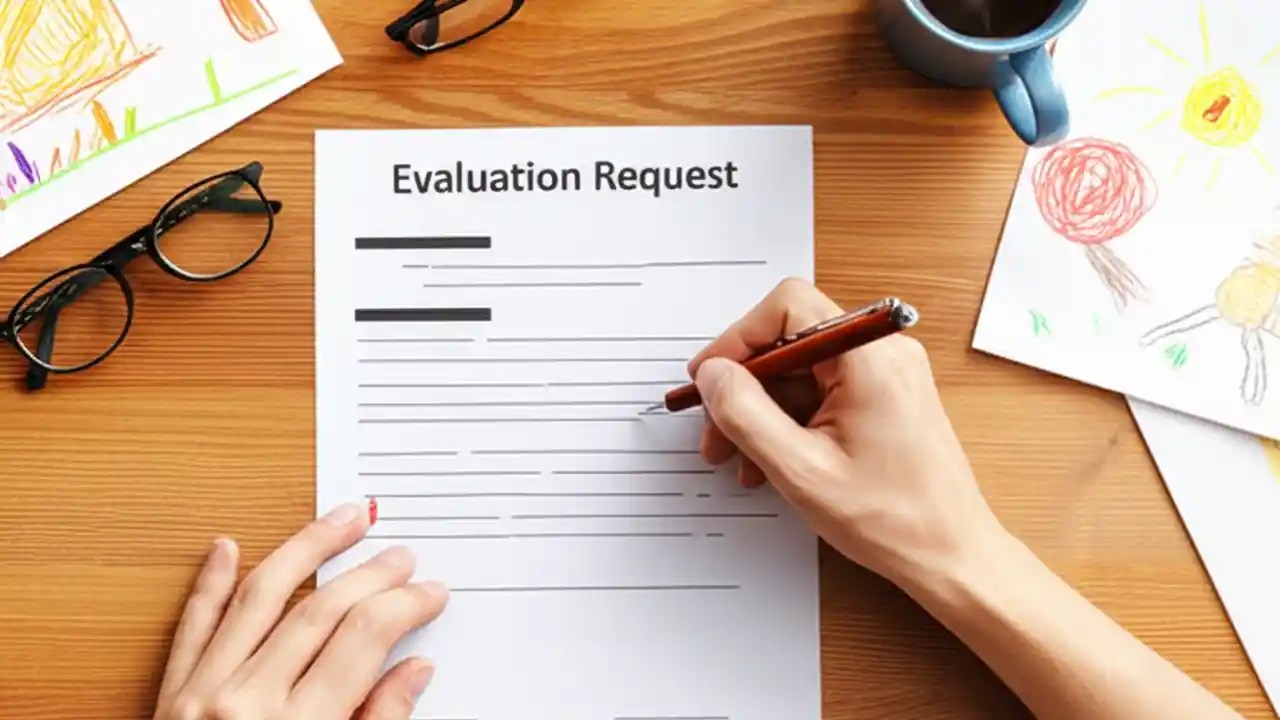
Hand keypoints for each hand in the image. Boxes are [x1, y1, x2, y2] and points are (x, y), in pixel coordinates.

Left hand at [153, 502, 447, 719]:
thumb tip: (414, 674)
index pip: (365, 640)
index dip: (405, 606)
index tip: (430, 593)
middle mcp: (246, 702)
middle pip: (322, 610)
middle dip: (370, 574)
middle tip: (401, 554)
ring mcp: (202, 693)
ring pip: (261, 594)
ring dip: (305, 547)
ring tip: (342, 518)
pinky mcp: (168, 695)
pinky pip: (193, 625)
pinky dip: (208, 583)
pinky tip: (227, 546)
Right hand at [689, 279, 1003, 592]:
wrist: (951, 555)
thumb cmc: (895, 520)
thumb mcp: (801, 470)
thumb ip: (746, 415)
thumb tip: (714, 375)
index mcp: (870, 358)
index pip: (788, 307)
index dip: (738, 338)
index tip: (710, 377)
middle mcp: (884, 353)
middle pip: (790, 340)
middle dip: (744, 386)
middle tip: (715, 429)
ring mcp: (887, 375)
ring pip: (801, 371)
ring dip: (762, 411)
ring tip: (740, 458)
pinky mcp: (884, 397)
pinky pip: (822, 392)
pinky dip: (790, 421)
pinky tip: (771, 461)